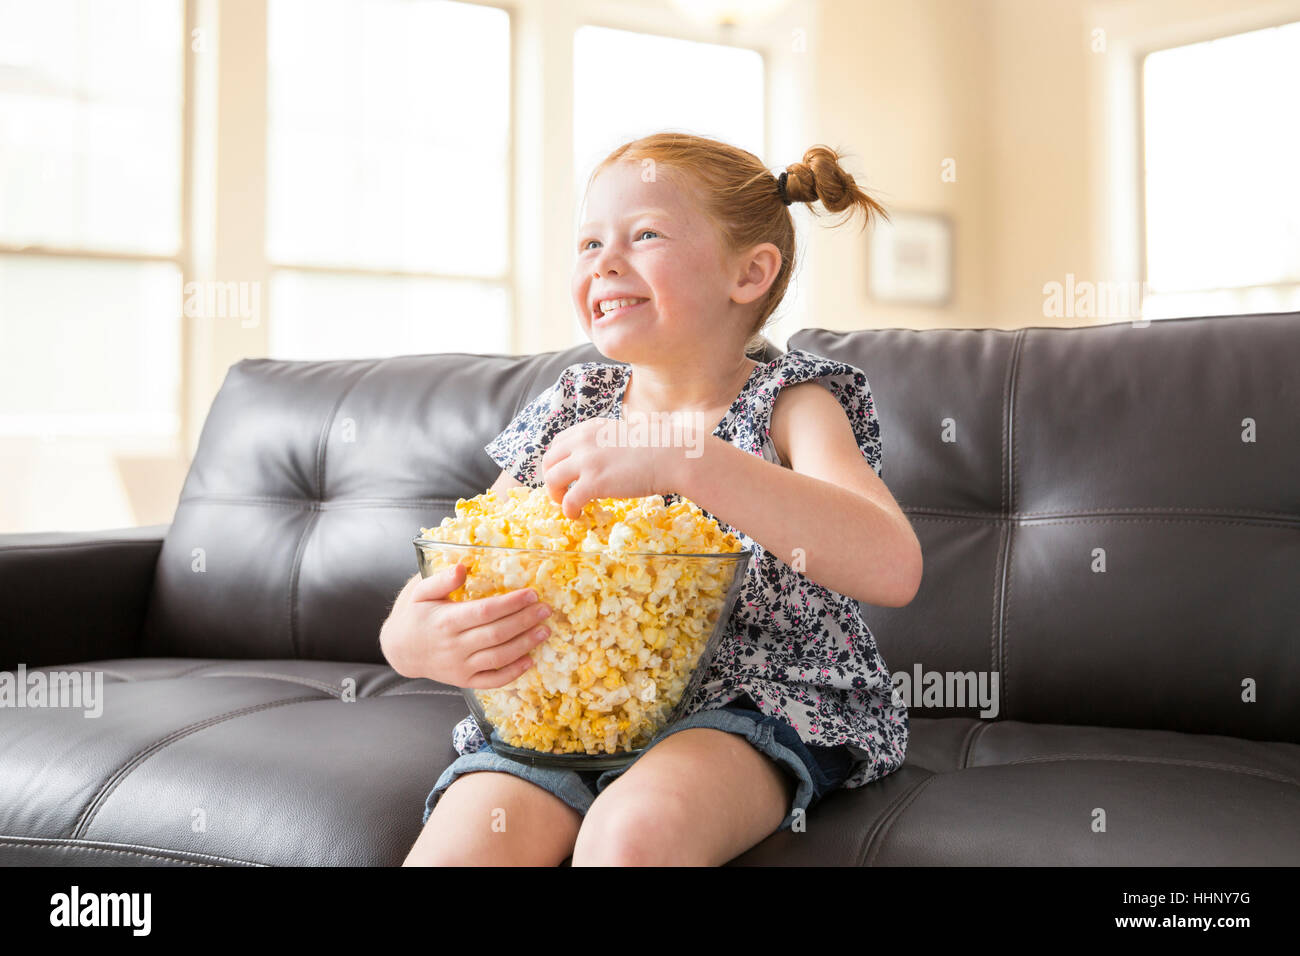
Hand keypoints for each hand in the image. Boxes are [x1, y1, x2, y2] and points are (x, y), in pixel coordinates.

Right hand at [378, 564, 554, 688]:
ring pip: (498, 657)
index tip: (531, 594)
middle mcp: (453, 646)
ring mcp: (459, 666)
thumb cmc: (413, 615)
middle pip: (497, 634)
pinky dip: (513, 673)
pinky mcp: (463, 680)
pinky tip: (530, 660)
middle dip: (525, 621)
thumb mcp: (419, 591)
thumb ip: (441, 579)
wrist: (398, 649)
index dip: (511, 603)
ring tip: (544, 631)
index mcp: (445, 621)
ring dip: (525, 644)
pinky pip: (492, 680)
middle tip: (546, 609)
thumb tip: (463, 567)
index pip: (484, 611)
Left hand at [539, 417, 672, 518]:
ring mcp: (586, 462)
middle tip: (560, 491)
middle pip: (549, 461)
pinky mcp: (593, 483)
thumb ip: (606, 442)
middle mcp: (582, 441)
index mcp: (590, 428)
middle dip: (551, 478)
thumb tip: (604, 457)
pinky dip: (568, 510)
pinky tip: (577, 515)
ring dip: (555, 495)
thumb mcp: (622, 434)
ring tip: (566, 504)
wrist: (671, 456)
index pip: (558, 443)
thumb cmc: (657, 447)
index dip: (557, 461)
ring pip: (552, 479)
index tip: (563, 473)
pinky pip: (568, 500)